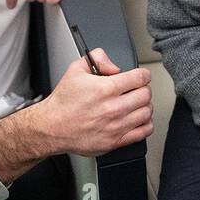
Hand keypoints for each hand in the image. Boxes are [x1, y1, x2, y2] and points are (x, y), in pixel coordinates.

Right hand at [30, 49, 152, 155]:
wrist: (52, 127)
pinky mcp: (115, 142)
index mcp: (105, 89)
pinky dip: (145, 124)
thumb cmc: (63, 102)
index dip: (143, 74)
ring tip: (136, 104)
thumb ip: (98, 58)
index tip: (140, 76)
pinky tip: (137, 119)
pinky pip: (143, 132)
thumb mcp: (76, 69)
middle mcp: (113, 108)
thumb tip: (115, 66)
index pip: (140, 77)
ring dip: (144, 106)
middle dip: (143, 89)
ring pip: (147, 112)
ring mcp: (115, 126)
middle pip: (146, 94)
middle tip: (136, 90)